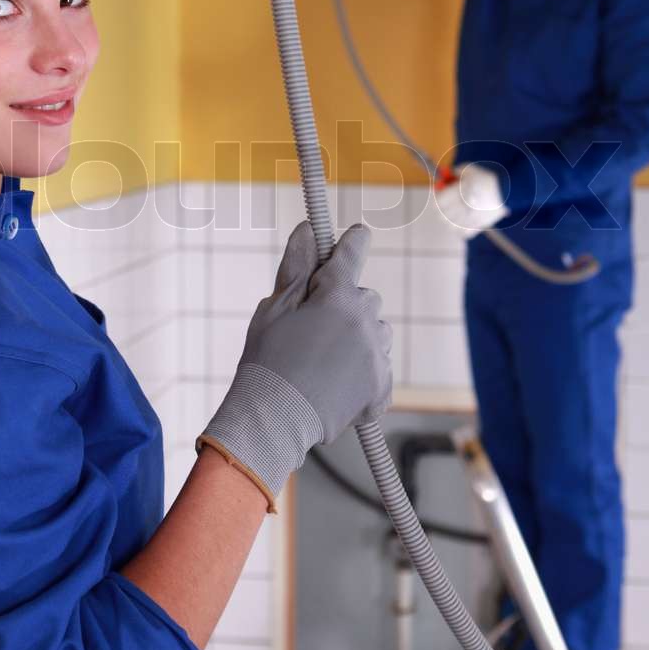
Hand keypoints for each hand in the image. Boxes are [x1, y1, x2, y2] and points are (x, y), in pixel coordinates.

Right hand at [199, 221, 393, 504]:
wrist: (272, 420)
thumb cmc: (266, 360)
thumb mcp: (273, 309)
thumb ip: (296, 266)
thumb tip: (308, 228)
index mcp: (337, 296)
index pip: (353, 253)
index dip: (353, 242)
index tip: (357, 234)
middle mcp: (366, 321)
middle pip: (366, 298)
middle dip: (346, 305)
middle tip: (316, 326)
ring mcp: (377, 356)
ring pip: (376, 333)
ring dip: (359, 338)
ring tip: (325, 360)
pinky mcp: (381, 387)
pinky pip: (379, 368)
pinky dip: (363, 372)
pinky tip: (335, 384)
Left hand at [435, 164, 508, 236]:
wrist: (508, 191)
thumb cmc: (488, 178)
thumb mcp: (470, 169)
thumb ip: (456, 172)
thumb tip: (448, 176)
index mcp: (459, 193)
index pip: (439, 201)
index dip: (437, 196)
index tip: (441, 192)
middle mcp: (462, 208)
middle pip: (442, 215)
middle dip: (442, 208)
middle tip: (446, 203)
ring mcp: (470, 219)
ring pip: (451, 226)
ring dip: (449, 219)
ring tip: (454, 213)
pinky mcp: (479, 226)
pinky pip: (463, 234)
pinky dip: (460, 230)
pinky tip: (463, 222)